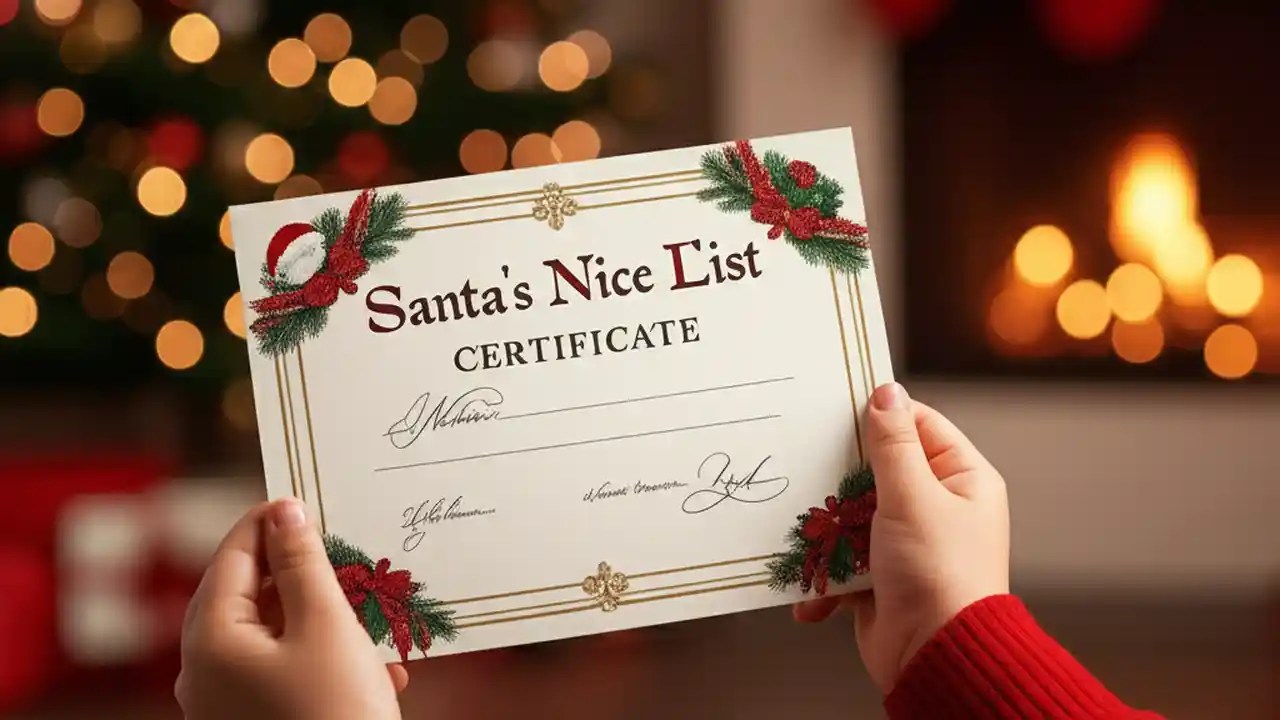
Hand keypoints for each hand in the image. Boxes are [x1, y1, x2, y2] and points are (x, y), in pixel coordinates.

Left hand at [176, 498, 407, 719]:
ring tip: (376, 619)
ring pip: (276, 633)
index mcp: (210, 637)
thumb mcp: (326, 625)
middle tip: (352, 557)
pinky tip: (376, 668)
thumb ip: (303, 563)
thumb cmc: (334, 713)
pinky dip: (326, 658)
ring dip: (329, 619)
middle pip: (253, 593)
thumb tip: (285, 512)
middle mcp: (205, 668)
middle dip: (309, 574)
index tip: (313, 497)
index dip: (274, 520)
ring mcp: (225, 700)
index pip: (235, 552)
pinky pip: (284, 670)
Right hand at [793, 382, 1009, 692]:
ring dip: (827, 535)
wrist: (934, 659)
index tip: (835, 411)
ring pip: (854, 518)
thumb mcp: (912, 497)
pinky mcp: (882, 580)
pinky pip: (844, 564)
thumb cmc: (938, 574)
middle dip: (841, 482)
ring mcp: (909, 545)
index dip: (880, 417)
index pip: (920, 426)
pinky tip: (812, 590)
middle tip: (809, 472)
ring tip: (805, 539)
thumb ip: (892, 445)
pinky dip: (825, 578)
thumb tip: (886, 392)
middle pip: (878, 472)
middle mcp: (939, 509)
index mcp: (963, 481)